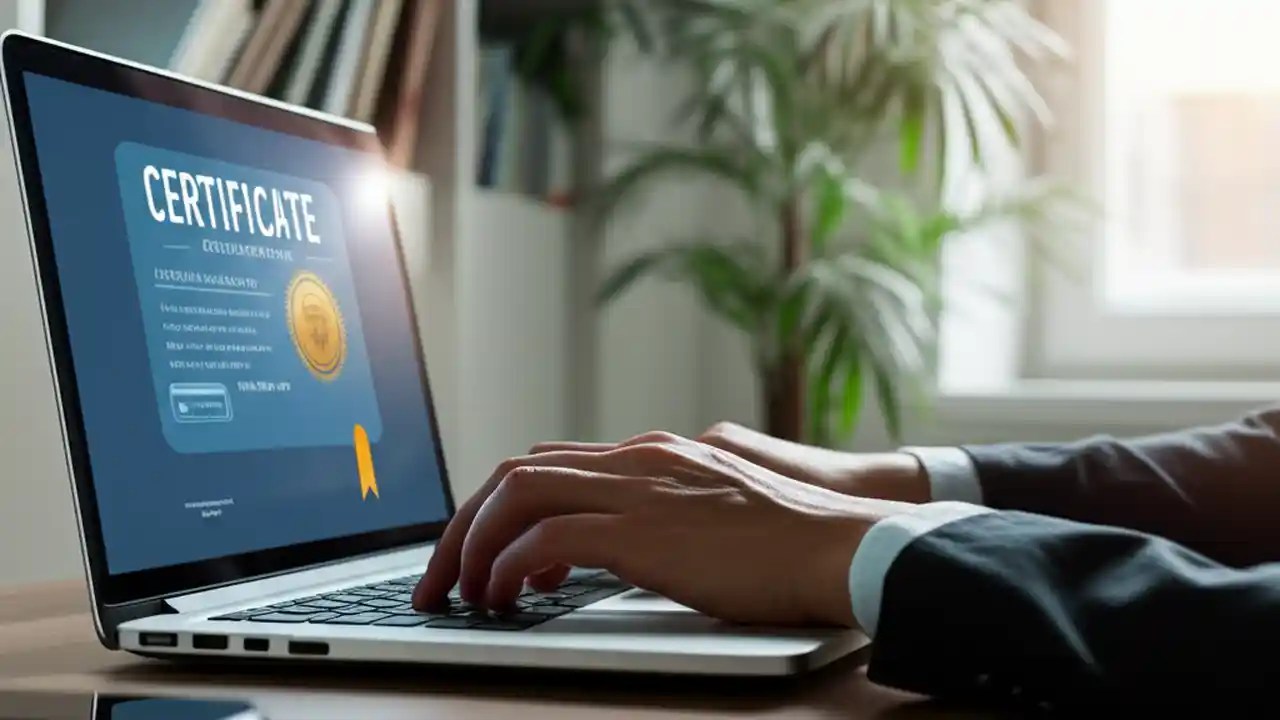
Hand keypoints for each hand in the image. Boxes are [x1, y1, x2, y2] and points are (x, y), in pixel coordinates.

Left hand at [412, 431, 915, 626]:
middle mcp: (635, 459)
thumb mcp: (713, 510)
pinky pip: (545, 538)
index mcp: (651, 454)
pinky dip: (511, 566)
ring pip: (516, 494)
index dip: (497, 505)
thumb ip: (661, 509)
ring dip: (474, 545)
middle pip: (514, 472)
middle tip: (442, 577)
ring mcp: (638, 489)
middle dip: (462, 524)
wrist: (842, 545)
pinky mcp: (643, 532)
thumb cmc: (790, 541)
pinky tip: (510, 597)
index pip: (547, 462)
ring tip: (464, 594)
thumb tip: (612, 539)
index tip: (477, 550)